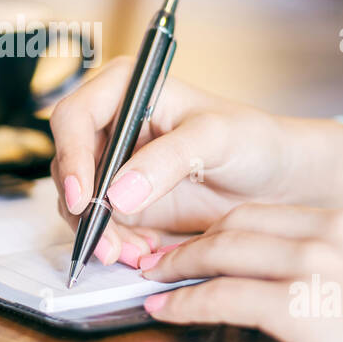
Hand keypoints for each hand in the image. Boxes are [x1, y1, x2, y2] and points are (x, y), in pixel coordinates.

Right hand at [48, 57, 342, 266]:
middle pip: (68, 163)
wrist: (275, 182)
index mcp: (127, 87)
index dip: (71, 156)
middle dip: (82, 207)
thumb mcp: (216, 138)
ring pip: (77, 200)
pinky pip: (100, 225)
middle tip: (105, 242)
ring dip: (97, 232)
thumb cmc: (253, 141)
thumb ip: (167, 160)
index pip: (75, 116)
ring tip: (133, 253)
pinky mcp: (122, 200)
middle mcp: (112, 123)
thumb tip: (117, 193)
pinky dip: (114, 243)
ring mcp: (114, 164)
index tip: (85, 197)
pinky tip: (143, 252)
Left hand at [139, 204, 342, 341]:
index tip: (204, 242)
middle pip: (241, 222)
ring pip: (224, 250)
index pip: (275, 213)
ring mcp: (316, 262)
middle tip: (164, 256)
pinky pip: (223, 296)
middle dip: (196, 240)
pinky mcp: (300, 304)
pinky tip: (165, 309)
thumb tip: (338, 295)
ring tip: (154, 278)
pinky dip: (186, 302)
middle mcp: (335, 230)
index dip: (228, 227)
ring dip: (180, 266)